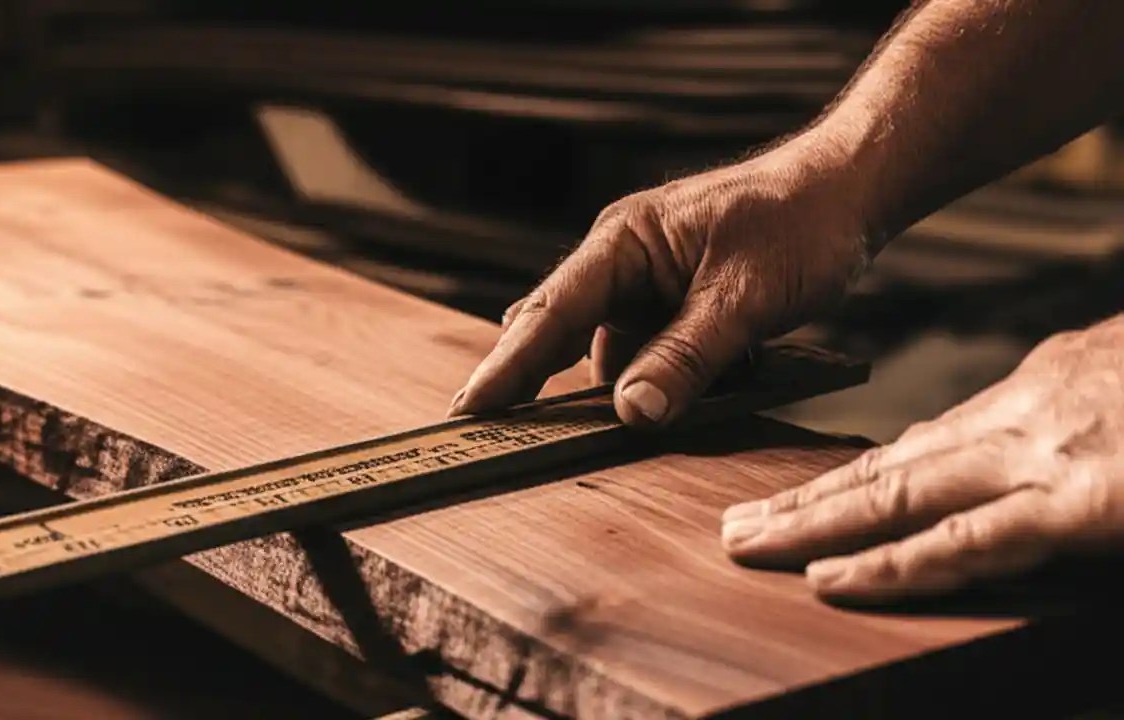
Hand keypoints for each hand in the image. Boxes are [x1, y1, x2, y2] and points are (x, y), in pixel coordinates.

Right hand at [448, 141, 871, 427]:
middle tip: (485, 432)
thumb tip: (631, 413)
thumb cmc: (799, 224)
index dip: (507, 365)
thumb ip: (686, 357)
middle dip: (529, 381)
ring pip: (611, 351)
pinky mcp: (676, 304)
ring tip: (595, 428)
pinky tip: (686, 397)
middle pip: (562, 331)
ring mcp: (649, 284)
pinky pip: (650, 353)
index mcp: (623, 243)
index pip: (550, 311)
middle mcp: (624, 262)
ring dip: (618, 390)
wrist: (850, 192)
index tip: (468, 408)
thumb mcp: (743, 299)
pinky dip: (660, 381)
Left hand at [722, 315, 1123, 603]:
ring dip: (815, 523)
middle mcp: (1028, 411)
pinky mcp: (1087, 501)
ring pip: (900, 492)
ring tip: (746, 547)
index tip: (801, 497)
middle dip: (806, 500)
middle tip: (737, 526)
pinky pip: (970, 541)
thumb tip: (1061, 443)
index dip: (854, 473)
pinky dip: (895, 563)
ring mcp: (1050, 454)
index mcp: (1044, 384)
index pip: (924, 438)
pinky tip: (833, 579)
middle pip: (889, 464)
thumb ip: (1082, 410)